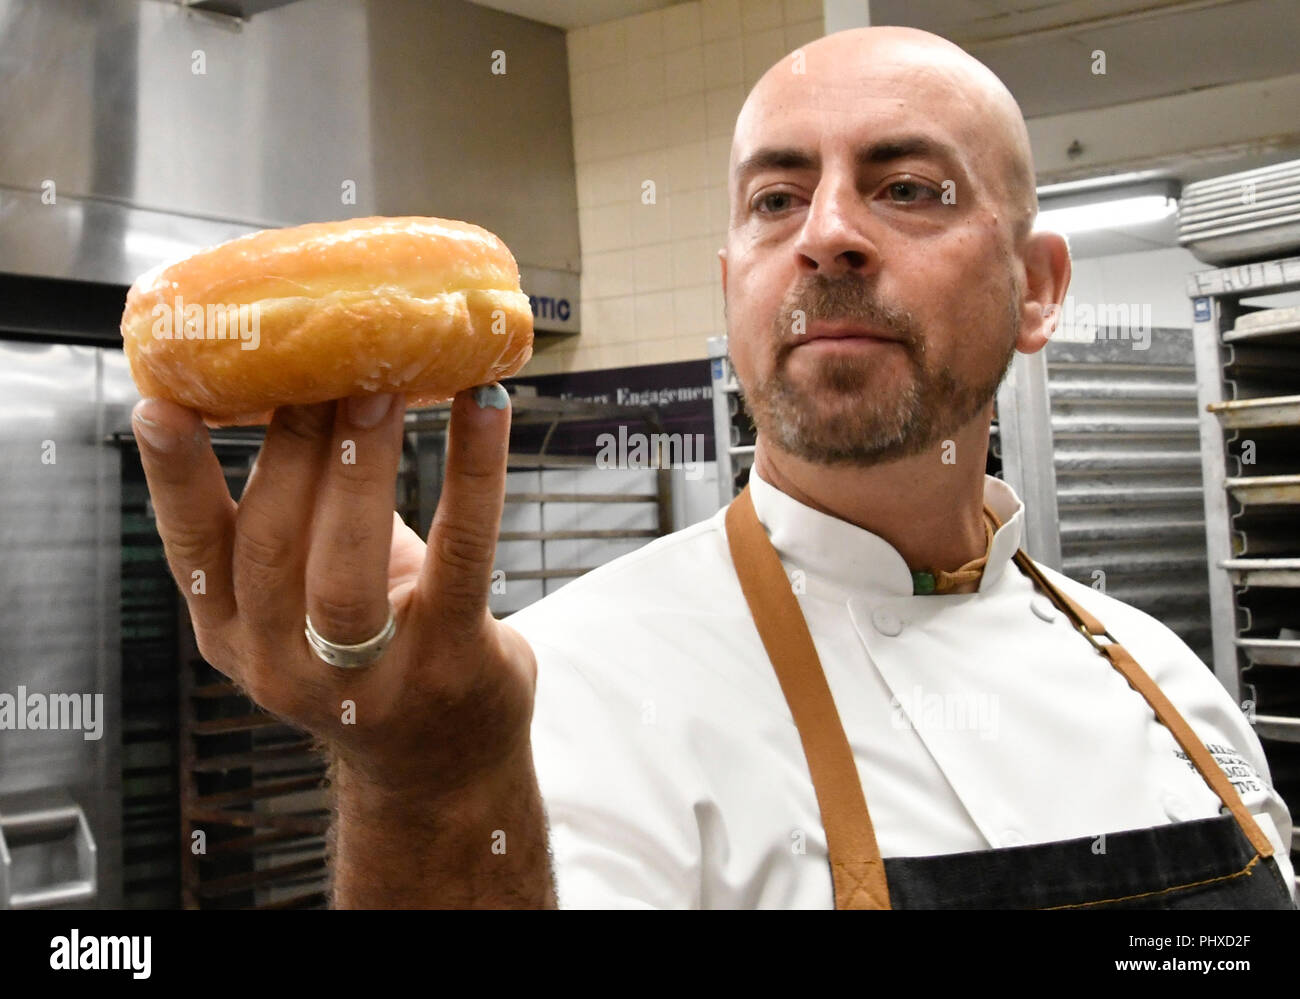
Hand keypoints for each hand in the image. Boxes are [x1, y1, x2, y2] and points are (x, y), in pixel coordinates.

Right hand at [131, 385, 536, 794]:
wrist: (441, 764)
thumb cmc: (373, 652)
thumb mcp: (309, 596)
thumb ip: (296, 515)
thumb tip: (298, 385)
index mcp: (235, 633)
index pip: (192, 549)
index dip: (173, 477)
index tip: (161, 404)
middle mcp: (284, 664)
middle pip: (272, 544)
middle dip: (294, 445)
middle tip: (321, 365)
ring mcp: (367, 676)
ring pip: (345, 565)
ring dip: (361, 463)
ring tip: (380, 385)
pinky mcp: (449, 661)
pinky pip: (461, 554)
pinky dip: (473, 473)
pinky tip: (484, 407)